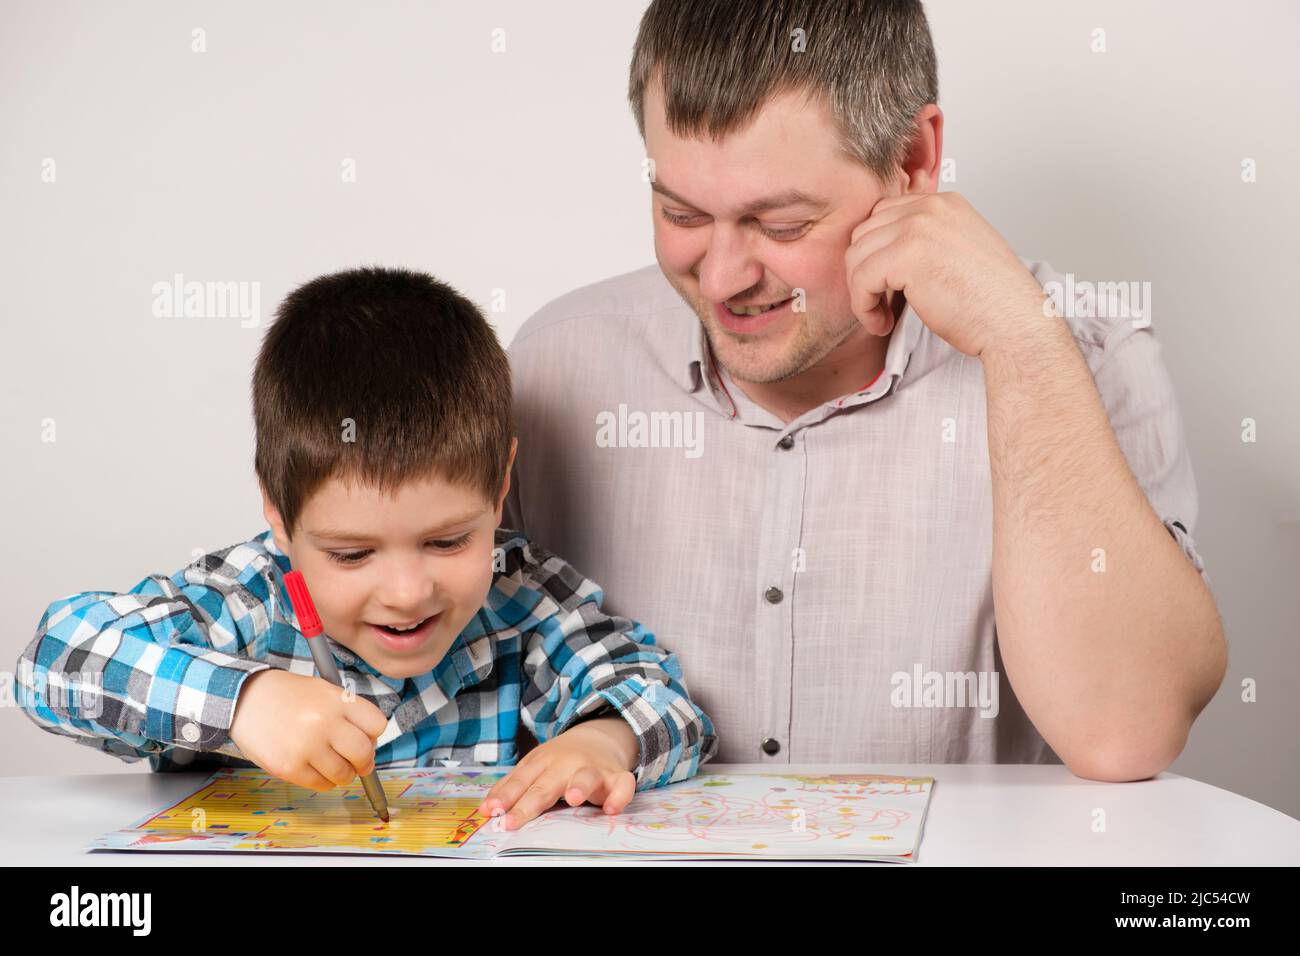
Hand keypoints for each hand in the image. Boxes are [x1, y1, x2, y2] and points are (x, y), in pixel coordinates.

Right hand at [228, 668, 388, 791]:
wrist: (245, 698)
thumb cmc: (288, 696)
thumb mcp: (324, 690)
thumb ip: (348, 713)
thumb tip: (368, 746)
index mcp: (338, 700)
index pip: (377, 725)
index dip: (372, 736)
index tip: (365, 740)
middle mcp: (325, 722)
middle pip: (364, 753)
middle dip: (364, 762)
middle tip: (356, 763)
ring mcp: (307, 746)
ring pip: (344, 775)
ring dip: (342, 774)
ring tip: (330, 764)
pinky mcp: (289, 767)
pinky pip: (320, 785)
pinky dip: (322, 781)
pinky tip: (312, 768)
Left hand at [477, 715, 638, 829]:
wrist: (599, 738)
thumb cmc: (560, 761)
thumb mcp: (535, 767)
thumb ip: (513, 787)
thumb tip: (486, 810)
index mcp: (543, 761)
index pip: (521, 781)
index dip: (506, 796)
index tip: (491, 812)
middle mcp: (567, 763)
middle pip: (546, 785)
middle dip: (530, 802)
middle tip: (513, 821)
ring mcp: (593, 769)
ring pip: (587, 776)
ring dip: (580, 786)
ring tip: (572, 798)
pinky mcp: (617, 777)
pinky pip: (623, 786)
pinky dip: (619, 795)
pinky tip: (611, 809)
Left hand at [844, 175, 1048, 357]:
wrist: (1013, 323)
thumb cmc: (990, 301)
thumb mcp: (958, 253)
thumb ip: (926, 241)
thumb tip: (883, 253)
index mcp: (943, 203)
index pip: (882, 216)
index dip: (874, 254)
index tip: (884, 284)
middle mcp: (930, 207)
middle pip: (863, 234)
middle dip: (863, 273)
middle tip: (878, 304)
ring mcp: (918, 227)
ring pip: (856, 257)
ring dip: (861, 293)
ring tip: (881, 316)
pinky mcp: (907, 255)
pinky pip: (860, 279)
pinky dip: (863, 307)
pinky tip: (882, 323)